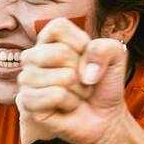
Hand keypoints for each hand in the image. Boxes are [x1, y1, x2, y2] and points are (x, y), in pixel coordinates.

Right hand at [16, 17, 128, 143]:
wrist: (105, 115)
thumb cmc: (104, 83)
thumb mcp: (116, 56)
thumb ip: (105, 48)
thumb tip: (84, 73)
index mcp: (49, 39)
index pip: (57, 27)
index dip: (80, 43)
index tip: (86, 56)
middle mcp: (33, 57)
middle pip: (60, 53)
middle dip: (82, 70)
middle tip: (83, 80)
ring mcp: (27, 80)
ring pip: (62, 77)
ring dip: (79, 89)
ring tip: (76, 94)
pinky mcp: (28, 103)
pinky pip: (56, 96)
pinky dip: (71, 103)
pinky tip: (68, 106)